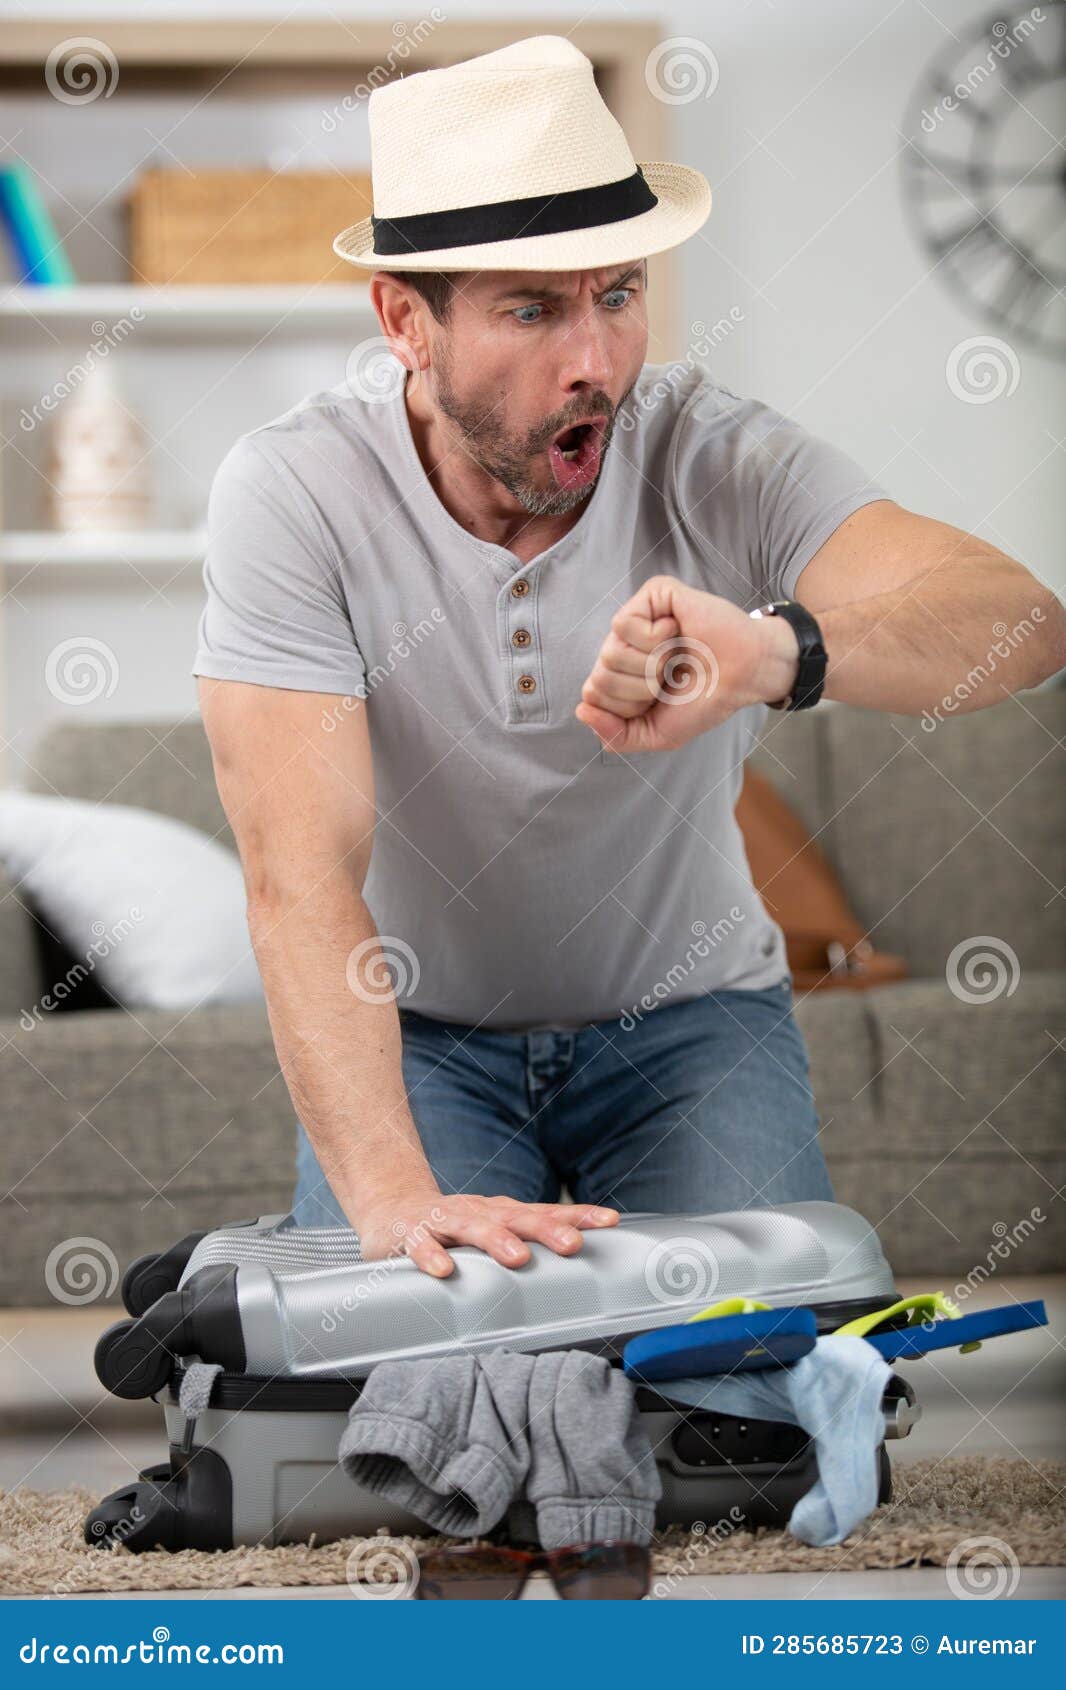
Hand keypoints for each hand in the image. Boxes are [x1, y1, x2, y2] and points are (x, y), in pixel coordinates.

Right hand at [355, 1186, 619, 1277]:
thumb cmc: (453, 1224)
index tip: (608, 1221)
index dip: (576, 1215)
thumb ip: (527, 1242)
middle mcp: (479, 1213)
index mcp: (502, 1213)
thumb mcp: (493, 1229)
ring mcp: (445, 1221)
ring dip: (496, 1240)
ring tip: (517, 1258)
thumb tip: (579, 1258)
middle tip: (572, 1244)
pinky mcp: (411, 1234)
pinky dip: (432, 1255)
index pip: (545, 1212)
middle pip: (516, 1218)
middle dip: (546, 1230)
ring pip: (473, 1228)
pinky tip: (444, 1269)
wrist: (392, 1207)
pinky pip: (422, 1244)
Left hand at [576, 576, 798, 752]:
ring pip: (610, 652)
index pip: (592, 694)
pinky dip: (656, 639)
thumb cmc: (703, 701)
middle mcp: (623, 645)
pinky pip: (624, 624)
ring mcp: (636, 618)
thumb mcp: (655, 733)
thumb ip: (615, 735)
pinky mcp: (651, 595)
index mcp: (620, 674)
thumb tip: (581, 709)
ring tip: (677, 655)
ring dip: (651, 665)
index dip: (627, 707)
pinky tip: (677, 632)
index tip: (660, 699)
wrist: (742, 676)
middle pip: (599, 675)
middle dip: (639, 688)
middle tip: (671, 676)